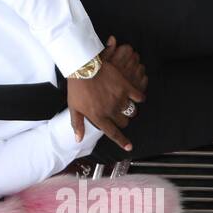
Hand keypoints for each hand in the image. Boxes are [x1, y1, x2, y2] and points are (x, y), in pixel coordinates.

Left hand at [67, 35, 145, 152]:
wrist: (83, 66)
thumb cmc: (77, 87)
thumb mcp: (74, 107)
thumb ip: (77, 124)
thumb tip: (79, 139)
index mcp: (98, 117)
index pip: (112, 133)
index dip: (122, 141)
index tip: (129, 147)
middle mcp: (110, 110)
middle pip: (123, 122)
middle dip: (122, 121)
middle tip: (119, 115)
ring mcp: (119, 99)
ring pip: (131, 111)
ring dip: (130, 110)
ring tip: (126, 105)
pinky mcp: (125, 86)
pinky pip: (138, 96)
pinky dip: (139, 97)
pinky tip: (137, 96)